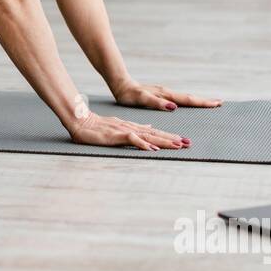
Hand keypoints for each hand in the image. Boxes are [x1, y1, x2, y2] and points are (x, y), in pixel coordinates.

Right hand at [67, 110, 189, 150]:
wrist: (81, 122)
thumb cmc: (98, 127)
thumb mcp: (120, 127)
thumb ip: (136, 129)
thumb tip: (150, 129)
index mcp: (133, 127)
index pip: (155, 133)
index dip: (169, 137)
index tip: (183, 141)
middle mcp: (132, 128)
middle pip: (156, 134)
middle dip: (173, 139)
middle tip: (188, 144)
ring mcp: (125, 130)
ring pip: (149, 136)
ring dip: (164, 141)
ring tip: (178, 145)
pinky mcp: (117, 135)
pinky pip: (133, 140)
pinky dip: (144, 144)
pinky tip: (153, 149)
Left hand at [111, 80, 222, 110]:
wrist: (121, 85)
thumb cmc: (129, 95)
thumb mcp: (141, 99)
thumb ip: (156, 103)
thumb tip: (173, 107)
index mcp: (166, 95)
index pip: (188, 100)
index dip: (202, 103)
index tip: (216, 103)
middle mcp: (168, 93)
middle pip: (190, 98)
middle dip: (204, 101)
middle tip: (219, 103)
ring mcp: (165, 93)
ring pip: (185, 98)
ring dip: (198, 101)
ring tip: (209, 103)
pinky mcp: (161, 95)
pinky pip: (178, 99)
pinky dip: (188, 101)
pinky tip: (188, 104)